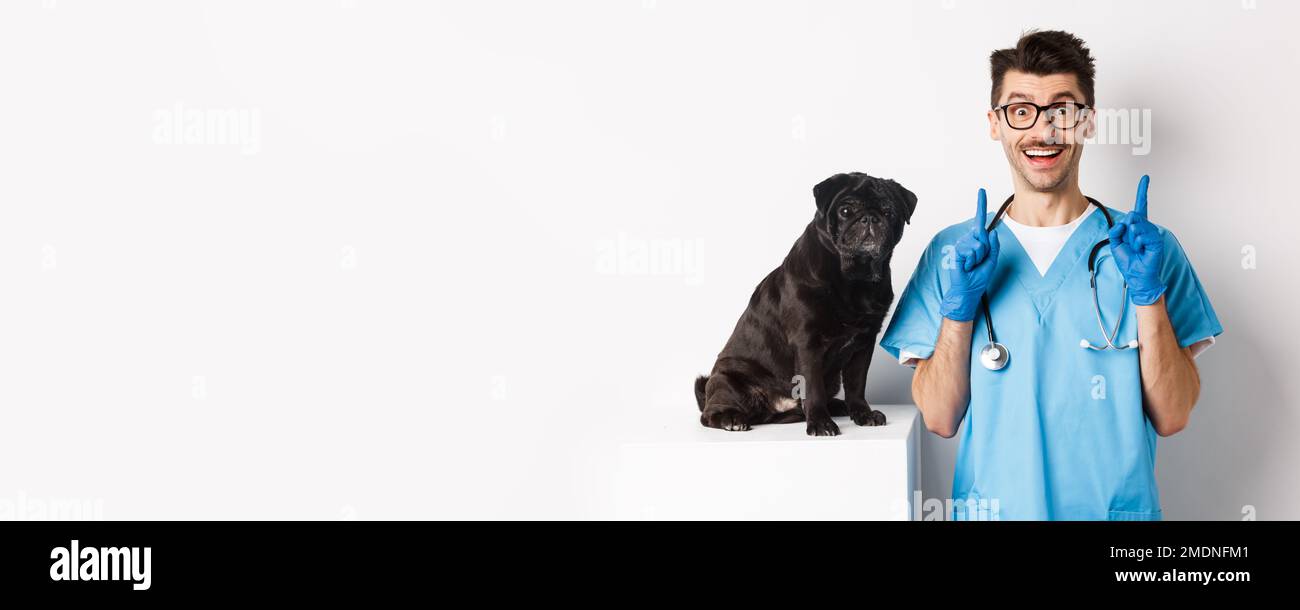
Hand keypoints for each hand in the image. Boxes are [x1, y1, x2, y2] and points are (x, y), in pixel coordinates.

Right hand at [940, 188, 1000, 321]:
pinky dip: (972, 260)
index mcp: (977, 241)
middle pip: (982, 235)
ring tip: (972, 265)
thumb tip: (992, 232)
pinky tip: (966, 266)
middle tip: (978, 262)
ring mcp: (961, 245)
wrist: (968, 290)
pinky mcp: (956, 251)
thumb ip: (994, 246)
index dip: (981, 205)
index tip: (982, 191)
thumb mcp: (992, 260)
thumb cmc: (979, 277)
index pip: (980, 221)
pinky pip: (970, 250)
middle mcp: (968, 240)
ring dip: (979, 257)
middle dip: (985, 250)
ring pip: (978, 244)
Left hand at [1107, 175, 1165, 305]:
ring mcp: (1152, 234)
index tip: (1145, 178)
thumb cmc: (1128, 261)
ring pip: (1136, 226)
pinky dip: (1138, 242)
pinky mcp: (1157, 241)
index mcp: (1137, 227)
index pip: (1140, 206)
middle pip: (1132, 216)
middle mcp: (1146, 228)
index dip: (1142, 191)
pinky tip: (1141, 249)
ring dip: (1131, 238)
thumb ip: (1115, 230)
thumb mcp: (1115, 243)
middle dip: (1126, 230)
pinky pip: (1143, 235)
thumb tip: (1126, 222)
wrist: (1136, 275)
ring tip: (1136, 248)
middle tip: (1130, 243)